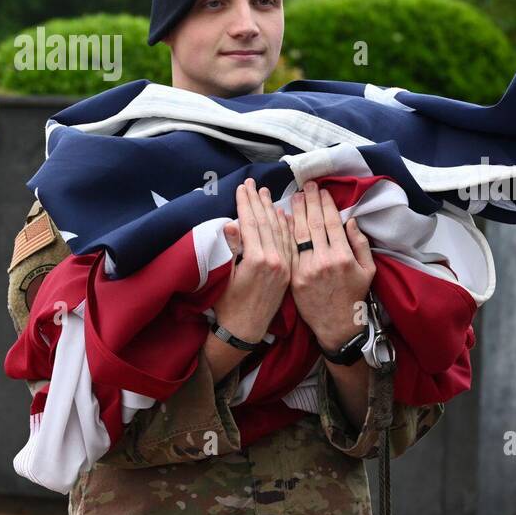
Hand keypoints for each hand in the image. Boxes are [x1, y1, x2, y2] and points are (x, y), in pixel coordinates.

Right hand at [211, 178, 294, 343]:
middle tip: (254, 184)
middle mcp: (274, 260)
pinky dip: (286, 228)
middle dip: (258, 202)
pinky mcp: (289, 272)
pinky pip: (290, 244)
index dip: (246, 204)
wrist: (245, 330)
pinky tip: (283, 215)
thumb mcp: (225, 276)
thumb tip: (231, 224)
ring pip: (281, 231)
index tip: (242, 187)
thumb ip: (232, 249)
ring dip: (273, 210)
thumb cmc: (228, 305)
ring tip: (266, 194)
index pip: (251, 223)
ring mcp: (285, 266)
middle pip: (267, 223)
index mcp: (257, 259)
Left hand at [288, 180, 375, 350]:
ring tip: (295, 196)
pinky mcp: (294, 278)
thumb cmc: (355, 296)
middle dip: (310, 202)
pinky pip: (289, 250)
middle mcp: (324, 261)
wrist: (337, 326)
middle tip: (306, 186)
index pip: (332, 223)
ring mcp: (307, 270)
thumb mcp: (368, 270)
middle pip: (314, 224)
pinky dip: (286, 233)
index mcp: (343, 257)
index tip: (322, 192)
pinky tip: (284, 219)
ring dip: (296, 213)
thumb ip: (360, 244)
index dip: (326, 205)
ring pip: (298, 234)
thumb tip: (350, 221)